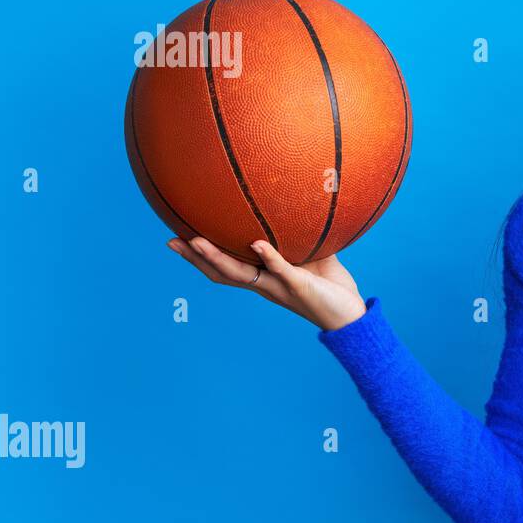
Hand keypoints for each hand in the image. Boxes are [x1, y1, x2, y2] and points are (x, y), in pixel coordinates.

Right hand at [166, 236, 367, 331]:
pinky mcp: (298, 286)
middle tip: (171, 241)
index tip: (179, 238)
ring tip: (196, 241)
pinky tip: (257, 244)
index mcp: (265, 278)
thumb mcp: (313, 256)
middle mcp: (265, 285)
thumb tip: (296, 208)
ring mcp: (278, 287)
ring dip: (217, 258)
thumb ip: (300, 238)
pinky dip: (269, 256)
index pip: (227, 267)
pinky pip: (281, 270)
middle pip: (222, 272)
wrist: (350, 314)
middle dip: (195, 258)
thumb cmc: (331, 287)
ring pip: (241, 274)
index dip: (202, 256)